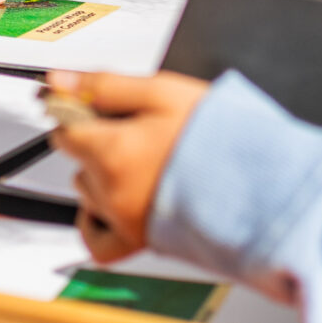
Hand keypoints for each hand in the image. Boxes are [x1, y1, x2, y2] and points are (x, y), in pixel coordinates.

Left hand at [47, 71, 207, 263]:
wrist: (261, 185)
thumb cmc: (220, 138)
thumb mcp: (161, 93)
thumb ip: (104, 86)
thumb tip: (60, 81)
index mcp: (113, 150)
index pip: (65, 129)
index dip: (75, 111)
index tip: (90, 104)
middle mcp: (112, 190)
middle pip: (78, 159)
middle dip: (95, 139)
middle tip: (133, 128)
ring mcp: (124, 219)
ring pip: (87, 192)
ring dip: (100, 174)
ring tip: (140, 159)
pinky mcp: (140, 241)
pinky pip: (96, 240)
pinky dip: (95, 221)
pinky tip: (112, 201)